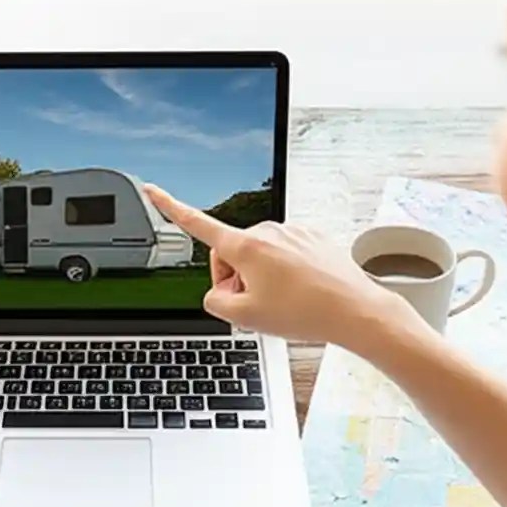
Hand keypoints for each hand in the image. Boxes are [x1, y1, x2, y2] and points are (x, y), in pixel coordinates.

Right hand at [145, 184, 412, 349]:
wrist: (354, 310)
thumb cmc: (305, 313)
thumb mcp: (246, 318)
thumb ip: (216, 303)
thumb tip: (220, 293)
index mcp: (245, 247)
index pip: (197, 223)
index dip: (169, 206)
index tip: (152, 188)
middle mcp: (267, 232)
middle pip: (231, 254)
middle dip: (236, 279)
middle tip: (256, 306)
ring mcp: (291, 232)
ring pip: (259, 257)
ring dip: (262, 278)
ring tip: (286, 302)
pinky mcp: (311, 238)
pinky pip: (285, 255)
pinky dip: (286, 273)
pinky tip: (301, 292)